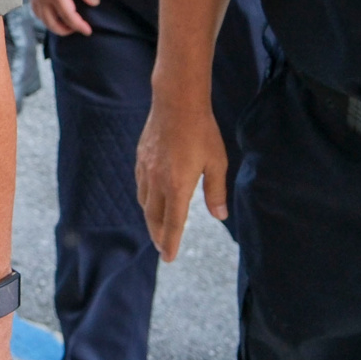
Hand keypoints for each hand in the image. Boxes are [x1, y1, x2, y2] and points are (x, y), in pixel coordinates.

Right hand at [22, 0, 96, 35]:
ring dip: (54, 25)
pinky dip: (44, 17)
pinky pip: (36, 10)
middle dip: (66, 30)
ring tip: (67, 23)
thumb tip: (93, 3)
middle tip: (79, 28)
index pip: (68, 16)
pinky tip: (53, 13)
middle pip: (52, 23)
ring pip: (42, 19)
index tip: (88, 31)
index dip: (79, 26)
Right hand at [135, 97, 228, 261]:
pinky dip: (146, 198)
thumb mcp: (216, 162)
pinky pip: (140, 185)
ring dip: (151, 217)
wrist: (176, 102)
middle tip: (162, 247)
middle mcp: (157, 181)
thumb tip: (220, 215)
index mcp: (177, 186)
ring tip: (158, 225)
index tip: (168, 258)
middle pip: (154, 217)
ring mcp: (146, 169)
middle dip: (158, 235)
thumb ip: (216, 191)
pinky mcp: (141, 158)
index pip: (173, 223)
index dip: (171, 243)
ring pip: (145, 202)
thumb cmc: (201, 131)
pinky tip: (152, 197)